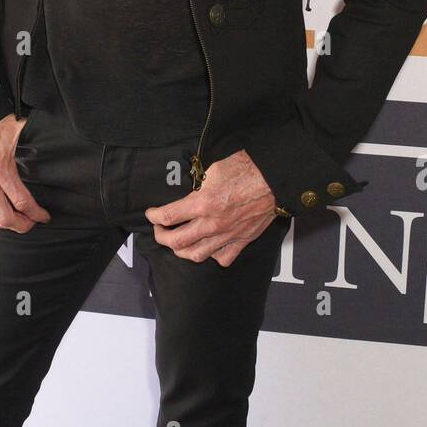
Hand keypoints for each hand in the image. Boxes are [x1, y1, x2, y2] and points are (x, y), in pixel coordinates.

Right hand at [0, 113, 51, 231]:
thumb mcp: (19, 133)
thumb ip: (34, 148)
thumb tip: (59, 149)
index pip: (21, 201)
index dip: (36, 214)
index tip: (44, 216)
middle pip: (3, 217)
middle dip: (21, 225)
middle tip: (31, 223)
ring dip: (3, 225)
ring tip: (15, 221)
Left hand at [144, 149, 277, 266]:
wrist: (275, 178)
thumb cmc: (247, 168)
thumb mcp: (214, 170)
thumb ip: (199, 185)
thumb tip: (190, 193)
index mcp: (203, 203)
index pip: (168, 216)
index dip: (154, 216)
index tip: (151, 214)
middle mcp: (212, 224)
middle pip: (176, 242)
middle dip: (161, 236)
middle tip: (160, 229)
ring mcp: (227, 236)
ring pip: (196, 255)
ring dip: (182, 250)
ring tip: (178, 242)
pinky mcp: (242, 241)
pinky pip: (222, 258)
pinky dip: (212, 255)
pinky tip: (208, 247)